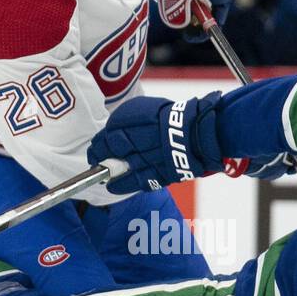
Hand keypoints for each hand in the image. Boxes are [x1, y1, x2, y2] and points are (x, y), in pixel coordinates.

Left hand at [88, 92, 223, 194]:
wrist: (200, 131)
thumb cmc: (174, 116)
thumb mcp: (146, 109)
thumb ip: (127, 121)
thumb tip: (113, 134)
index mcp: (132, 121)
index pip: (105, 137)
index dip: (98, 144)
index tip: (96, 147)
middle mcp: (135, 140)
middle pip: (108, 153)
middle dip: (100, 158)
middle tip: (97, 160)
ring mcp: (146, 159)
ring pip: (118, 171)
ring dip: (108, 175)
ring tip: (105, 178)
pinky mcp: (158, 175)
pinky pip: (135, 183)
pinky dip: (122, 186)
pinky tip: (114, 186)